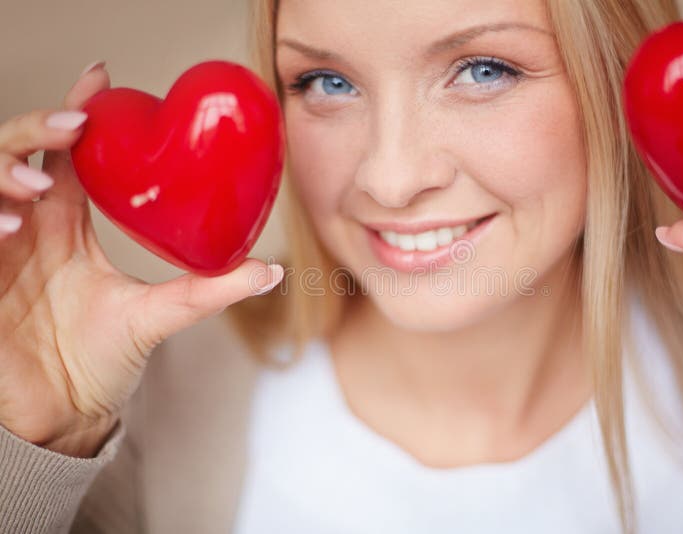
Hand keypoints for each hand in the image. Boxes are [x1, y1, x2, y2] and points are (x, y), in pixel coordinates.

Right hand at [0, 61, 283, 456]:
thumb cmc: (103, 363)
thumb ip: (208, 291)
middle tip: (73, 125)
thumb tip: (271, 271)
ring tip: (40, 186)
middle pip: (17, 154)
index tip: (103, 80)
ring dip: (5, 170)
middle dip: (36, 129)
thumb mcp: (160, 317)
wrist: (66, 417)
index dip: (78, 114)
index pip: (66, 155)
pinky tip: (11, 226)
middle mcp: (30, 229)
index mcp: (68, 227)